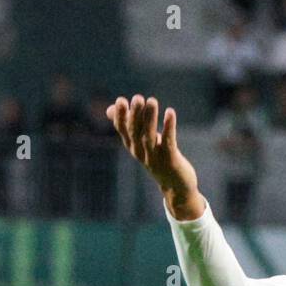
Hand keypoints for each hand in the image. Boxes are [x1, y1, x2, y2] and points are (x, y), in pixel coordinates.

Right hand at [107, 94, 203, 219]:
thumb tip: (109, 109)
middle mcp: (141, 152)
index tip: (121, 100)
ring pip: (150, 136)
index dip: (121, 116)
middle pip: (135, 132)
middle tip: (137, 98)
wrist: (175, 187)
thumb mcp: (140, 143)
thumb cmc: (158, 159)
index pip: (123, 130)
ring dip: (150, 118)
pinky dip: (168, 127)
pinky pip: (169, 142)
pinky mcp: (170, 160)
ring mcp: (155, 157)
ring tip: (152, 101)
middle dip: (135, 115)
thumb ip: (127, 125)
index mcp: (132, 147)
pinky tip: (170, 112)